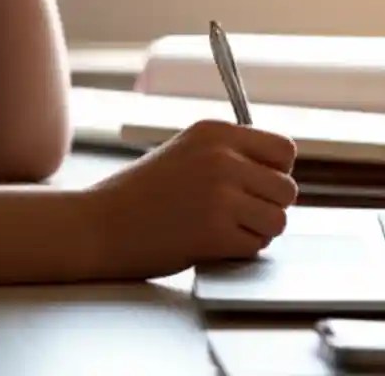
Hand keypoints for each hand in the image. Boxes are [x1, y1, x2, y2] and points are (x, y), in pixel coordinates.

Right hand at [85, 120, 298, 279]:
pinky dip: (240, 251)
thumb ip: (232, 155)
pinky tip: (213, 244)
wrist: (97, 224)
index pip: (285, 150)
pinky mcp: (214, 232)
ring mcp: (219, 195)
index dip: (276, 173)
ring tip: (227, 230)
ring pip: (278, 219)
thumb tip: (281, 173)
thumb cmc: (141, 193)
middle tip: (239, 215)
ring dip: (258, 231)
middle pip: (287, 189)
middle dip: (269, 206)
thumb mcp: (187, 151)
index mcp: (217, 132)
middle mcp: (222, 158)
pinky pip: (256, 245)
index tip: (256, 186)